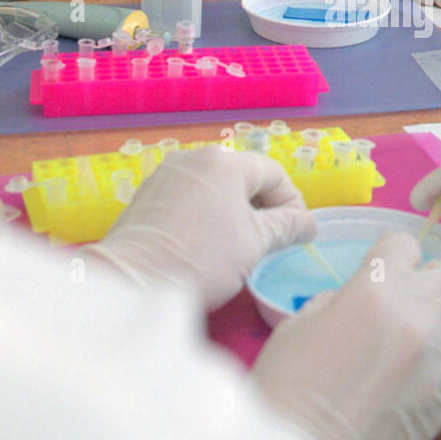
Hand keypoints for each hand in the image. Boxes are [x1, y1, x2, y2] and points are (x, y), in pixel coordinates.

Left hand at [85, 147, 314, 308]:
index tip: (296, 234)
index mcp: (225, 162)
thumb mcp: (255, 244)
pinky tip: (204, 245)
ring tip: (237, 247)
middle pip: (243, 177)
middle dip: (263, 209)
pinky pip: (189, 198)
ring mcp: (165, 175)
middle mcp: (193, 158)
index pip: (274, 173)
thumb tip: (308, 223)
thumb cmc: (202, 258)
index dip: (293, 204)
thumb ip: (288, 227)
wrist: (132, 281)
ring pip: (214, 188)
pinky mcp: (146, 196)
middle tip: (270, 243)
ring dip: (234, 213)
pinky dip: (205, 216)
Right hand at [252, 232, 440, 439]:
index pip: (405, 243)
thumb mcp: (299, 323)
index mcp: (375, 289)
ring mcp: (438, 360)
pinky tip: (405, 383)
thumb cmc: (286, 390)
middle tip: (401, 304)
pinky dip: (436, 366)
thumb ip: (342, 299)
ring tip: (411, 341)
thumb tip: (361, 300)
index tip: (382, 270)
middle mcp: (418, 317)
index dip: (390, 256)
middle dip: (425, 284)